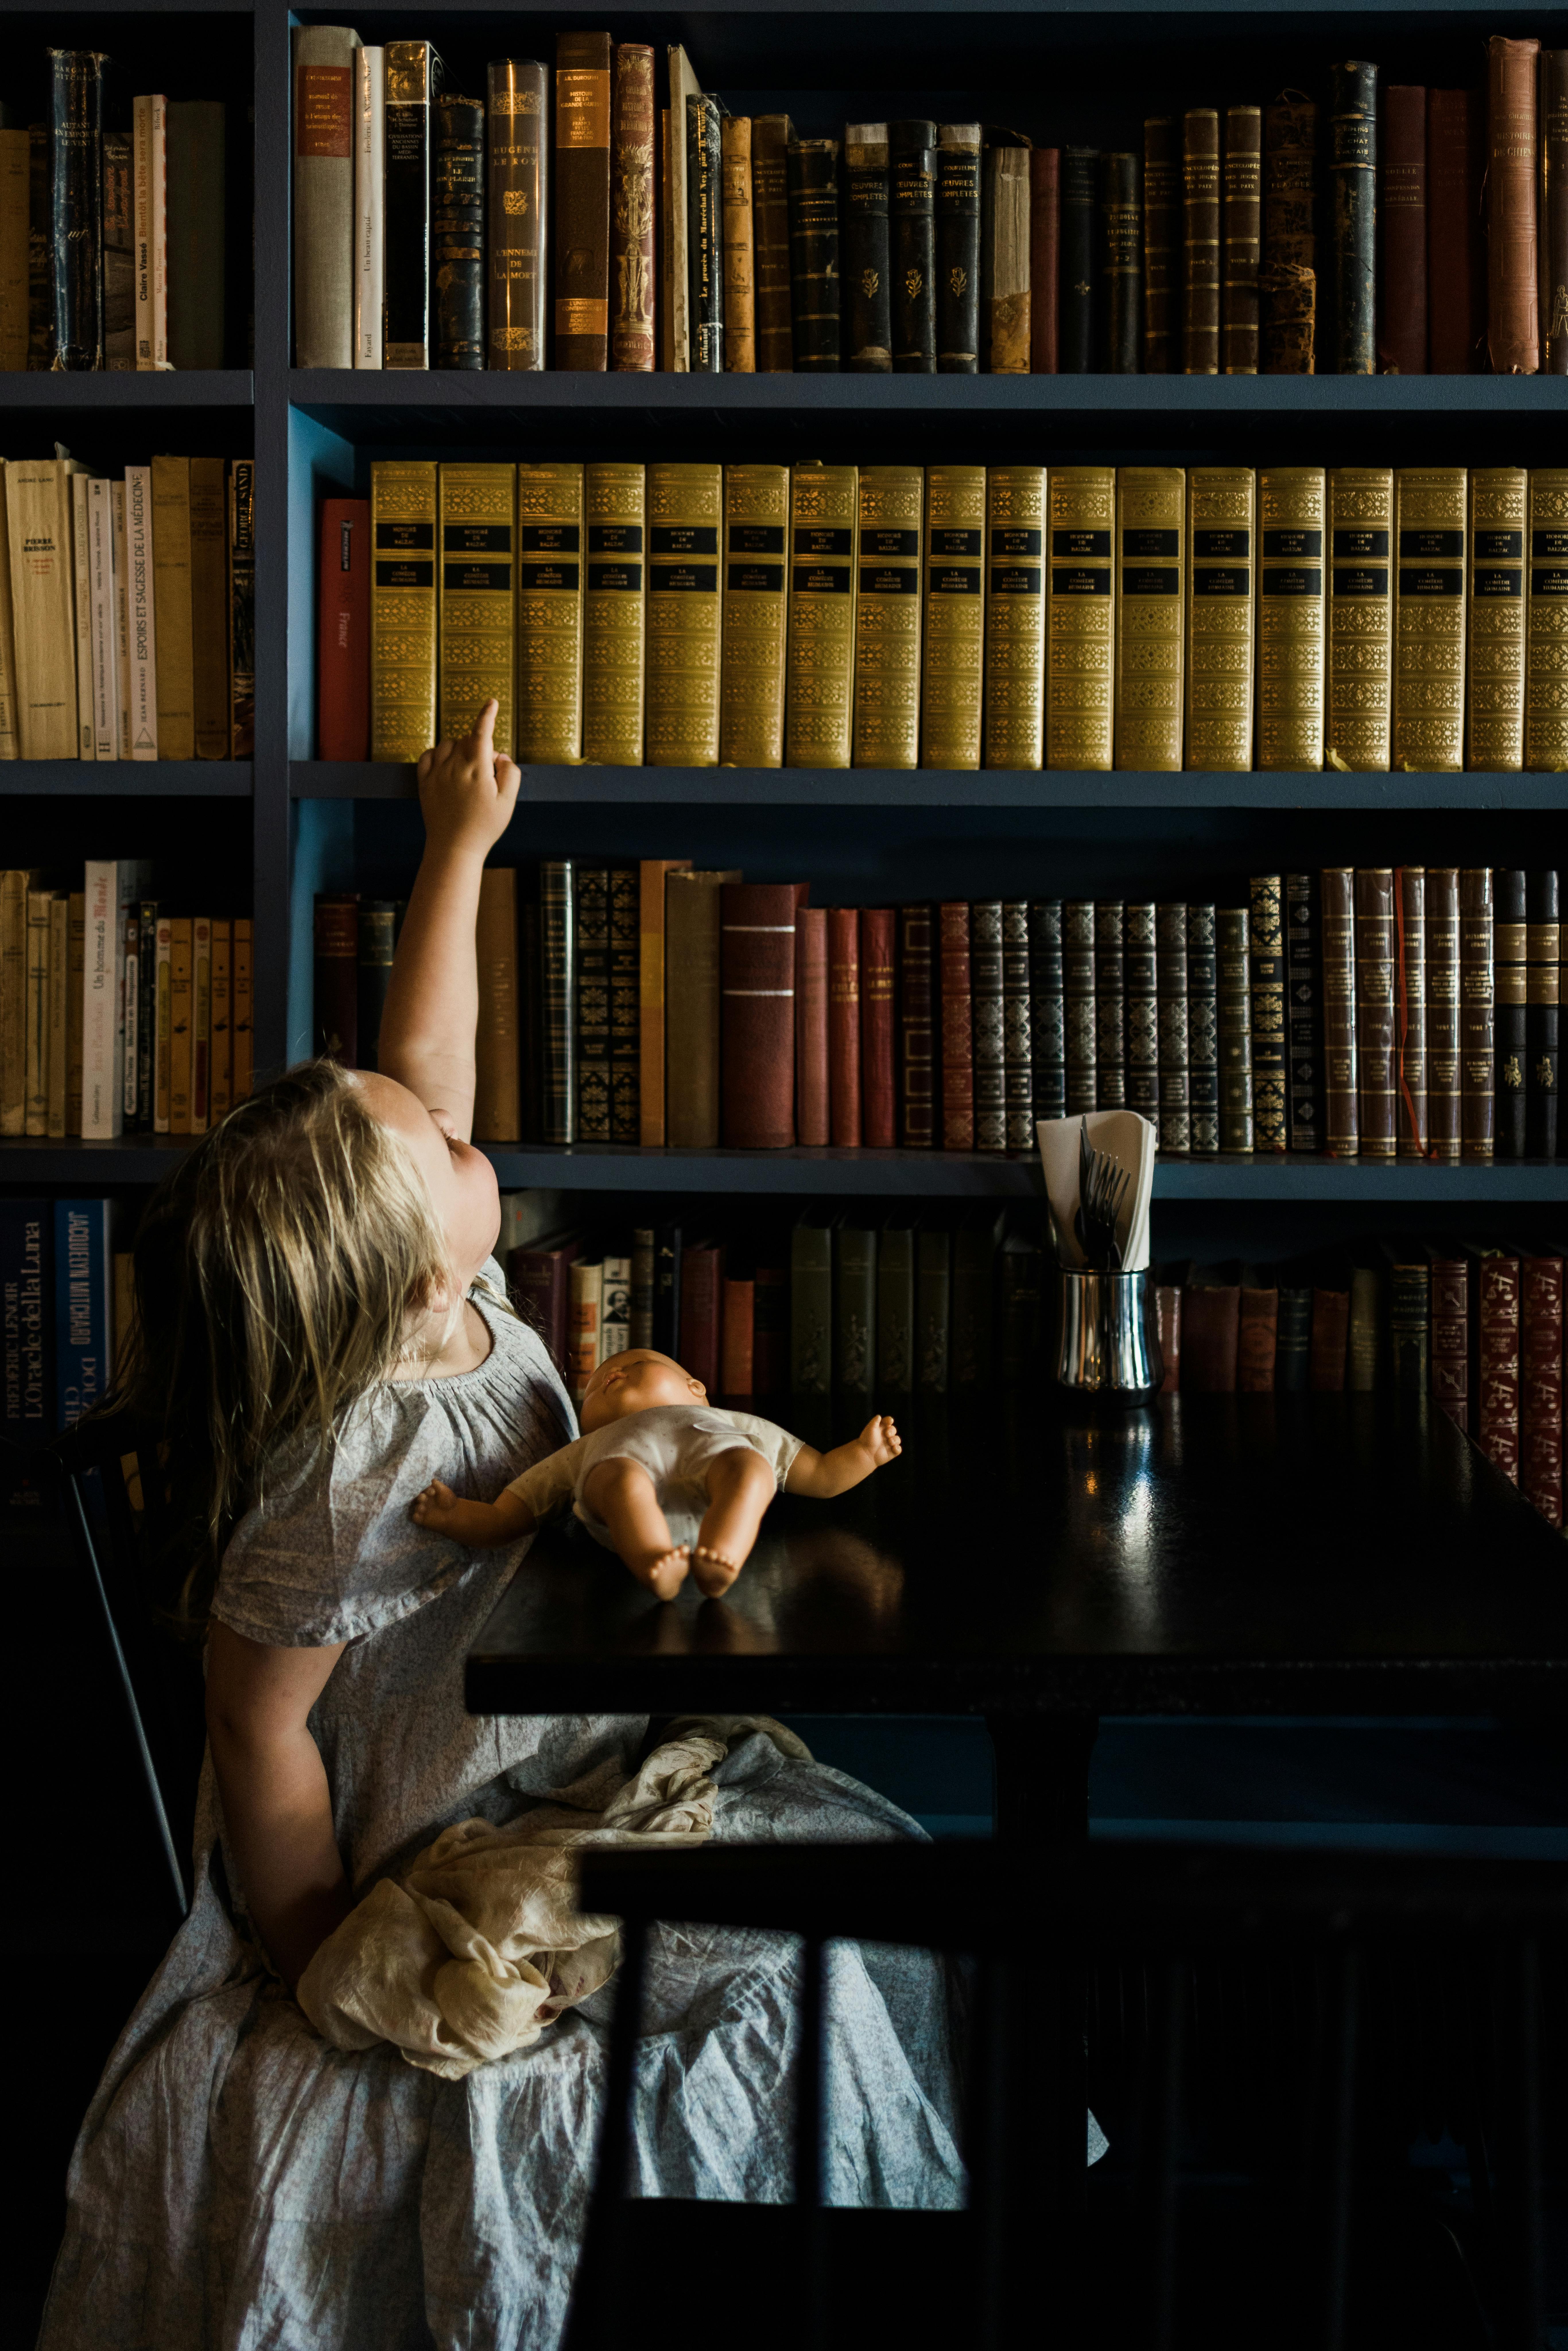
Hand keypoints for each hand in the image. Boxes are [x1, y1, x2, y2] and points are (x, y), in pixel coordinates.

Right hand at [411, 1477, 458, 1530]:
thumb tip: (428, 1478)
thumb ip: (436, 1483)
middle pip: (416, 1498)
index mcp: (427, 1493)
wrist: (454, 1513)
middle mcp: (424, 1501)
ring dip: (418, 1507)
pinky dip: (416, 1516)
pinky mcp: (422, 1519)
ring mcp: (422, 1510)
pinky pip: (415, 1517)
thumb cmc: (449, 1500)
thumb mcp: (443, 1489)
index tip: (433, 1492)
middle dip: (420, 1498)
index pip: (421, 1490)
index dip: (426, 1490)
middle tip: (424, 1498)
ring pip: (415, 1507)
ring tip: (423, 1508)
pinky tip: (421, 1515)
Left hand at [415, 700, 520, 861]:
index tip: (491, 702)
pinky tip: (446, 765)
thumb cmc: (485, 827)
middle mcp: (453, 767)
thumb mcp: (508, 802)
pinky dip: (438, 754)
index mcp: (476, 769)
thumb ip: (510, 773)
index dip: (487, 715)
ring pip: (448, 745)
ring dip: (460, 748)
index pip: (481, 732)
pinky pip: (428, 756)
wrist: (454, 849)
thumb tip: (499, 755)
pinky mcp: (424, 783)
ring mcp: (436, 774)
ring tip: (468, 771)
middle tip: (488, 775)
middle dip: (480, 748)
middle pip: (467, 740)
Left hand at [857, 1415, 901, 1468]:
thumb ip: (875, 1422)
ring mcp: (889, 1444)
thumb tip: (879, 1416)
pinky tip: (893, 1448)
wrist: (865, 1453)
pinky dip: (897, 1449)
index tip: (890, 1421)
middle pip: (893, 1430)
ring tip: (890, 1442)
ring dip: (895, 1440)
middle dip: (892, 1430)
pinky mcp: (892, 1452)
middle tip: (887, 1434)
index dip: (889, 1420)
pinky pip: (898, 1450)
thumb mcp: (870, 1429)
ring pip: (897, 1439)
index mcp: (881, 1428)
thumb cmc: (866, 1440)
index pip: (888, 1422)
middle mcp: (886, 1435)